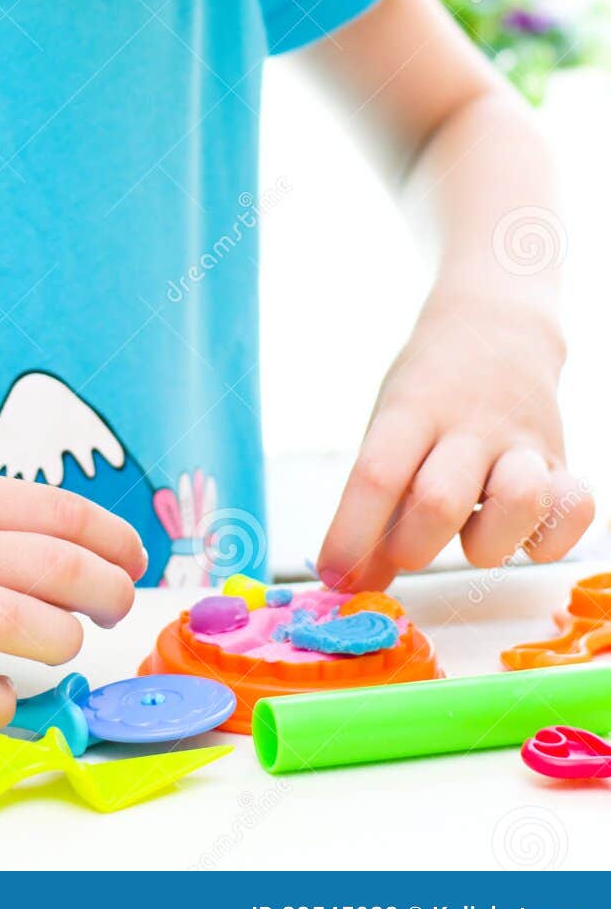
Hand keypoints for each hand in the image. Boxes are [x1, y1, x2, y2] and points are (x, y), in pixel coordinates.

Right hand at [0, 470, 144, 724]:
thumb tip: (81, 549)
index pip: (51, 509)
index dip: (110, 536)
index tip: (134, 560)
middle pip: (46, 563)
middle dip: (103, 590)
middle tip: (117, 610)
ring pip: (10, 622)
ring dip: (59, 640)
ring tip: (65, 647)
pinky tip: (3, 699)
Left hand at [317, 291, 593, 591]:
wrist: (495, 327)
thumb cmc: (428, 392)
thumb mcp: (388, 427)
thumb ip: (373, 505)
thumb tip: (351, 581)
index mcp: (413, 410)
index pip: (377, 476)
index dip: (352, 536)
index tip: (334, 574)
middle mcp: (471, 425)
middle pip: (440, 501)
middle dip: (412, 547)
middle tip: (404, 549)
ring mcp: (523, 442)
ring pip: (518, 502)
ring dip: (486, 542)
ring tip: (470, 530)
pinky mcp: (563, 462)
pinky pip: (576, 511)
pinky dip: (549, 538)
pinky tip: (520, 532)